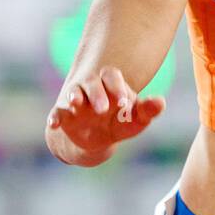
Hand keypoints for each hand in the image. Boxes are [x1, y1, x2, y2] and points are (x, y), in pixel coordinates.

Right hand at [44, 66, 165, 166]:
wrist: (95, 137)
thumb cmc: (119, 122)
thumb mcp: (134, 119)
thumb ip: (147, 110)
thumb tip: (161, 102)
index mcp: (110, 83)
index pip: (112, 76)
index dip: (117, 87)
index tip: (124, 103)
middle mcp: (91, 87)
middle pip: (92, 82)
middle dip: (97, 93)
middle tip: (103, 108)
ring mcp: (75, 100)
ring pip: (73, 92)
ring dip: (74, 96)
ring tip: (76, 103)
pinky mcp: (63, 115)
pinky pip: (57, 113)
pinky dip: (54, 117)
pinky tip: (53, 124)